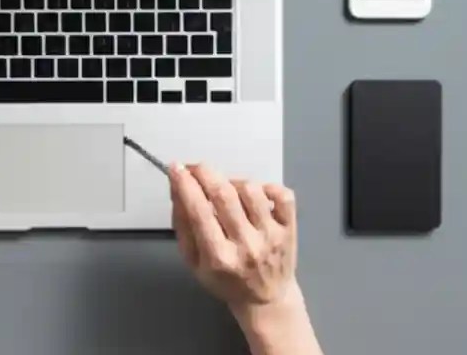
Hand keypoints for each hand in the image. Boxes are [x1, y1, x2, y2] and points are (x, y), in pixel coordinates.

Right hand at [170, 164, 298, 315]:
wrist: (266, 299)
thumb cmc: (225, 280)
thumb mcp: (193, 261)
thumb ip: (182, 225)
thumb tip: (177, 188)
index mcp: (219, 257)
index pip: (199, 210)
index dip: (184, 184)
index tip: (176, 168)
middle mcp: (246, 245)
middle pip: (224, 195)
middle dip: (205, 173)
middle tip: (195, 168)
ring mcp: (271, 236)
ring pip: (250, 190)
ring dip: (232, 181)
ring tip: (226, 190)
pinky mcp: (290, 229)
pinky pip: (282, 195)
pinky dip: (267, 186)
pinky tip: (255, 195)